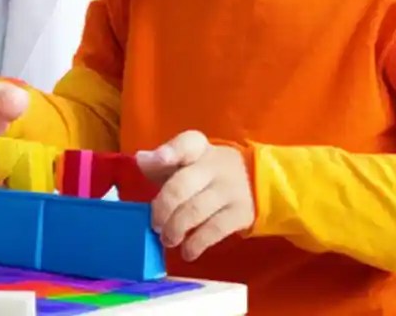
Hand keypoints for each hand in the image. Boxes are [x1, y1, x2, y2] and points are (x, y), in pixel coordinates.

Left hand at [137, 130, 253, 261]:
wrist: (253, 182)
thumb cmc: (204, 173)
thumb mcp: (184, 162)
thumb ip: (160, 162)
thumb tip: (142, 159)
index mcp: (197, 148)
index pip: (186, 143)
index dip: (169, 152)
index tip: (158, 161)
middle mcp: (215, 166)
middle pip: (182, 185)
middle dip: (163, 208)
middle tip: (155, 225)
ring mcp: (230, 189)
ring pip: (195, 210)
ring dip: (175, 229)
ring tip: (168, 240)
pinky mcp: (241, 213)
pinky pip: (214, 230)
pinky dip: (196, 244)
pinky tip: (187, 252)